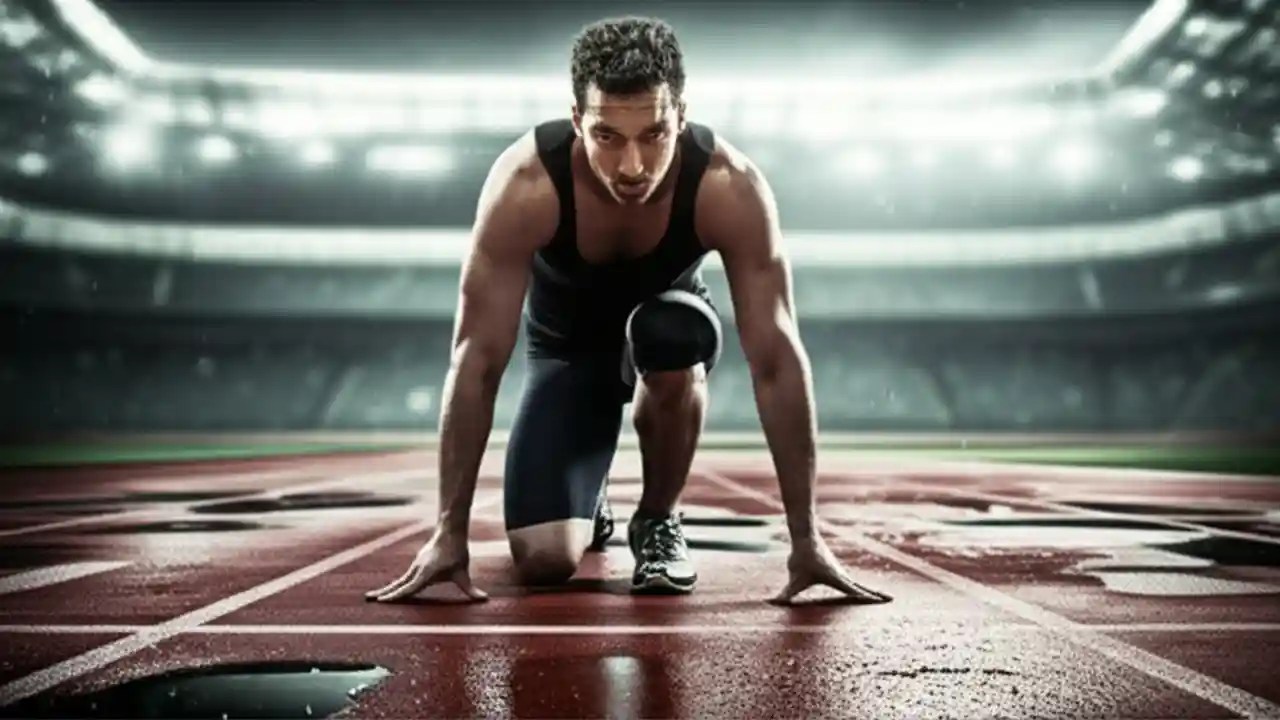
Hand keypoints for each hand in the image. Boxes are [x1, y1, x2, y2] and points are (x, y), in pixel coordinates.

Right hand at [365, 529, 486, 602]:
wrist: (449, 531)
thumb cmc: (456, 551)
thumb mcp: (463, 572)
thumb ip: (470, 589)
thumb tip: (484, 599)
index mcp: (425, 572)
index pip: (409, 587)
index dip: (396, 595)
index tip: (383, 600)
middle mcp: (417, 569)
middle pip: (398, 584)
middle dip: (385, 593)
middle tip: (369, 600)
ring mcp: (415, 566)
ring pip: (400, 581)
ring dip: (388, 589)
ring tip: (375, 597)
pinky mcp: (417, 565)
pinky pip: (404, 577)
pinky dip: (396, 584)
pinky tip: (392, 590)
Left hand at [770, 535, 891, 605]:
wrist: (805, 536)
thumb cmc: (801, 558)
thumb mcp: (794, 578)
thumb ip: (786, 593)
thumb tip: (771, 603)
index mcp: (837, 579)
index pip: (856, 592)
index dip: (869, 597)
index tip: (883, 601)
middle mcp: (842, 575)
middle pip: (861, 588)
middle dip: (875, 595)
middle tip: (890, 600)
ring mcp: (839, 571)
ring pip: (856, 583)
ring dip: (868, 590)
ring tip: (879, 597)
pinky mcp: (834, 568)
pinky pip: (849, 580)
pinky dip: (858, 586)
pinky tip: (856, 589)